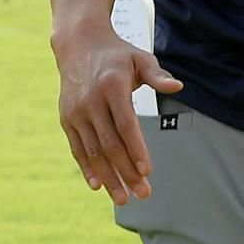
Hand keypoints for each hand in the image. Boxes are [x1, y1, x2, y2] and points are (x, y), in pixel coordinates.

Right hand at [53, 24, 182, 204]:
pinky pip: (77, 148)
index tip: (147, 170)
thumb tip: (177, 85)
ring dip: (108, 176)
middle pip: (110, 143)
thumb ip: (158, 75)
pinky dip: (86, 168)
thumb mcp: (141, 58)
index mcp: (112, 86)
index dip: (136, 149)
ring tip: (122, 198)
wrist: (79, 45)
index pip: (126, 124)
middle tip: (142, 193)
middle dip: (126, 171)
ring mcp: (76, 112)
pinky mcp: (66, 119)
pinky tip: (97, 186)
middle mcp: (91, 101)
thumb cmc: (118, 54)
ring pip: (92, 151)